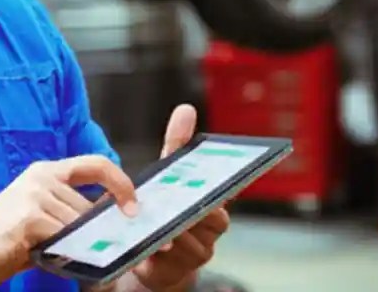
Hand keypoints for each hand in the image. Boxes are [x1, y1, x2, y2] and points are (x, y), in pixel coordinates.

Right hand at [0, 154, 137, 289]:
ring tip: (50, 254)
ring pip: (79, 226)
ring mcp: (36, 196)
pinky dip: (65, 253)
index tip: (133, 205)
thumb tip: (107, 221)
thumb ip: (68, 212)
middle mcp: (42, 177)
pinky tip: (46, 258)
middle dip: (93, 232)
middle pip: (90, 207)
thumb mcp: (37, 217)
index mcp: (44, 172)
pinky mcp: (32, 219)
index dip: (120, 182)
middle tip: (82, 250)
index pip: (95, 164)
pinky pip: (66, 239)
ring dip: (74, 246)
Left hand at [129, 104, 230, 291]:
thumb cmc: (164, 208)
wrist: (150, 254)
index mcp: (215, 200)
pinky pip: (177, 256)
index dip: (227, 186)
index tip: (220, 180)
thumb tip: (186, 109)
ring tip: (161, 226)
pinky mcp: (185, 267)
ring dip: (176, 230)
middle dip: (196, 209)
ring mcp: (202, 249)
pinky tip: (152, 245)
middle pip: (213, 216)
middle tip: (180, 204)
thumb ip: (177, 144)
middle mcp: (215, 225)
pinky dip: (164, 248)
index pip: (227, 190)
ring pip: (195, 237)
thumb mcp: (167, 173)